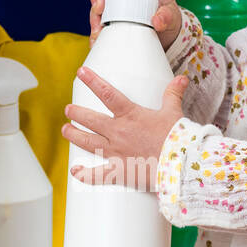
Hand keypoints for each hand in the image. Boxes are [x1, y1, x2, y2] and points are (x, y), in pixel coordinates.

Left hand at [62, 65, 188, 190]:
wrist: (179, 164)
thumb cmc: (177, 138)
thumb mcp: (174, 113)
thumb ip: (173, 95)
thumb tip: (181, 80)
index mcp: (130, 115)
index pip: (107, 94)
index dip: (92, 81)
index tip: (80, 72)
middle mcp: (118, 132)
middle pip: (90, 120)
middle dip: (76, 113)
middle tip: (68, 110)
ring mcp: (116, 151)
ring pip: (88, 142)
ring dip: (74, 135)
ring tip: (65, 130)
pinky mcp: (118, 171)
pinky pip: (97, 174)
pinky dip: (84, 174)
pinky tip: (75, 170)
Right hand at [89, 0, 182, 49]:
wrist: (165, 33)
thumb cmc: (167, 17)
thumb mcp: (172, 16)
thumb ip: (166, 16)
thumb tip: (157, 21)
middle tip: (99, 10)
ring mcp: (117, 4)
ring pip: (99, 3)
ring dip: (95, 16)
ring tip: (97, 31)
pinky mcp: (111, 18)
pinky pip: (99, 20)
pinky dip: (96, 29)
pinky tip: (96, 38)